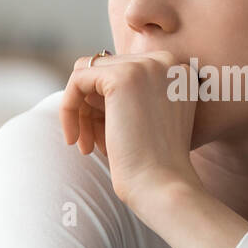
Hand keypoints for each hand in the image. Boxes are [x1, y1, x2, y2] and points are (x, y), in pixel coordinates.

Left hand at [60, 50, 203, 214]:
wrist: (163, 185)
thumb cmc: (155, 166)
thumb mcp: (150, 121)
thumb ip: (130, 96)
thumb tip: (86, 79)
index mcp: (179, 71)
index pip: (126, 72)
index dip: (108, 105)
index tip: (105, 137)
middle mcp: (167, 61)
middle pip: (106, 71)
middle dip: (93, 109)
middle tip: (91, 144)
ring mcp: (146, 66)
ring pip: (89, 74)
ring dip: (81, 111)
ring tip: (86, 146)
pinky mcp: (122, 76)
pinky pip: (77, 79)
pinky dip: (69, 108)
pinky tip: (75, 140)